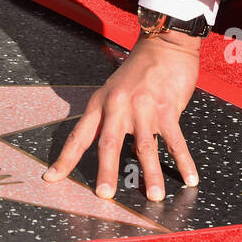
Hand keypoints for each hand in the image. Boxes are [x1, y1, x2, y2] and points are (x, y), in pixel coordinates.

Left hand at [44, 31, 200, 201]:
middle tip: (105, 195)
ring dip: (151, 174)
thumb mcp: (114, 91)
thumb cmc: (139, 70)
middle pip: (108, 143)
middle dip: (106, 171)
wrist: (164, 45)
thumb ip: (111, 119)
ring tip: (153, 196)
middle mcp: (118, 106)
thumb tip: (111, 152)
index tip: (51, 178)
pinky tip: (189, 178)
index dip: (65, 159)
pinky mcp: (167, 107)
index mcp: (101, 103)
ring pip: (144, 146)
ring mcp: (143, 107)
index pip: (79, 136)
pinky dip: (183, 161)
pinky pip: (175, 140)